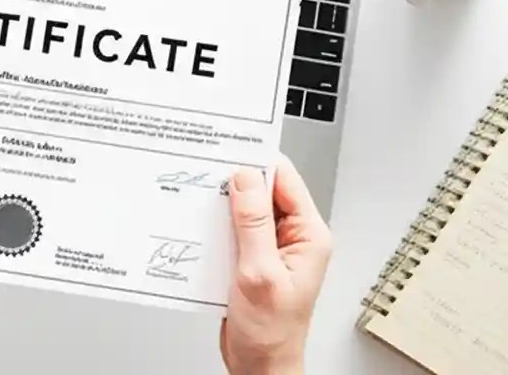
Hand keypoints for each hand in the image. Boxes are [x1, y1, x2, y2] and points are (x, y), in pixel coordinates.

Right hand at [221, 156, 332, 374]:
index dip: (257, 164)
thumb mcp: (259, 273)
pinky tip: (200, 228)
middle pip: (263, 191)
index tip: (229, 153)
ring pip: (245, 209)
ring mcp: (272, 248)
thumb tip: (244, 178)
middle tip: (206, 174)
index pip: (285, 181)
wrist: (260, 366)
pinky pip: (234, 230)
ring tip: (199, 201)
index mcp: (308, 236)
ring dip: (222, 206)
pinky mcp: (252, 258)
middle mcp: (293, 238)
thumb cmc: (271, 333)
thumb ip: (252, 223)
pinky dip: (216, 226)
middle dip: (234, 183)